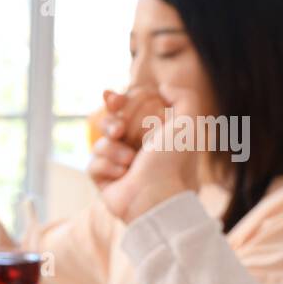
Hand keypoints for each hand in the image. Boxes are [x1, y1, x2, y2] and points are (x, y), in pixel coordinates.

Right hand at [98, 83, 202, 223]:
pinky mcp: (104, 180)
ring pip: (100, 142)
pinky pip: (93, 164)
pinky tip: (122, 175)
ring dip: (113, 149)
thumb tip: (163, 87)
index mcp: (152, 131)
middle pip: (108, 121)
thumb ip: (183, 97)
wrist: (158, 196)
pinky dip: (107, 167)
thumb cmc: (174, 161)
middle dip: (114, 124)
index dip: (118, 100)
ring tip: (129, 161)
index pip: (126, 107)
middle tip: (121, 132)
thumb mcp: (189, 122)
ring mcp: (118, 163)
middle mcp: (135, 146)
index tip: (114, 99)